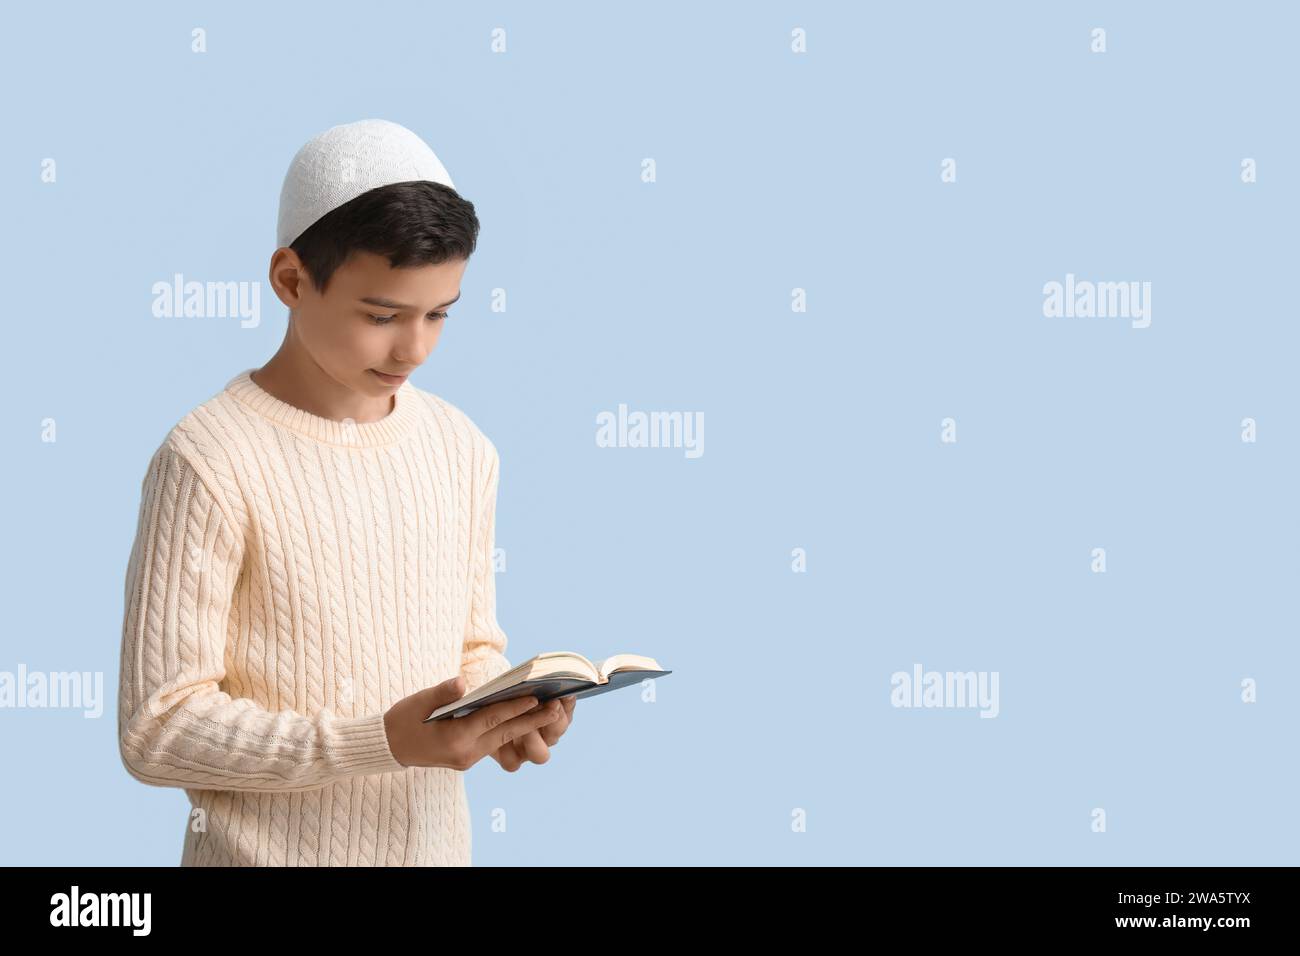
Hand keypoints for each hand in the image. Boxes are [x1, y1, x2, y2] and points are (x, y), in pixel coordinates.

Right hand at [382, 675, 563, 770]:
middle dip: (532, 721)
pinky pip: (494, 744)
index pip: (491, 720)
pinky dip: (509, 731)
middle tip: (557, 708)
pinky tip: (525, 718)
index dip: (515, 708)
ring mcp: (467, 760)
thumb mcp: (420, 701)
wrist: (390, 747)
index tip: (538, 698)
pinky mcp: (468, 760)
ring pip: (502, 740)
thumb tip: (462, 681)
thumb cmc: (404, 719)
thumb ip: (443, 692)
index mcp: (454, 738)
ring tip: (549, 712)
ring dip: (525, 727)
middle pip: (505, 733)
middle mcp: (465, 753)